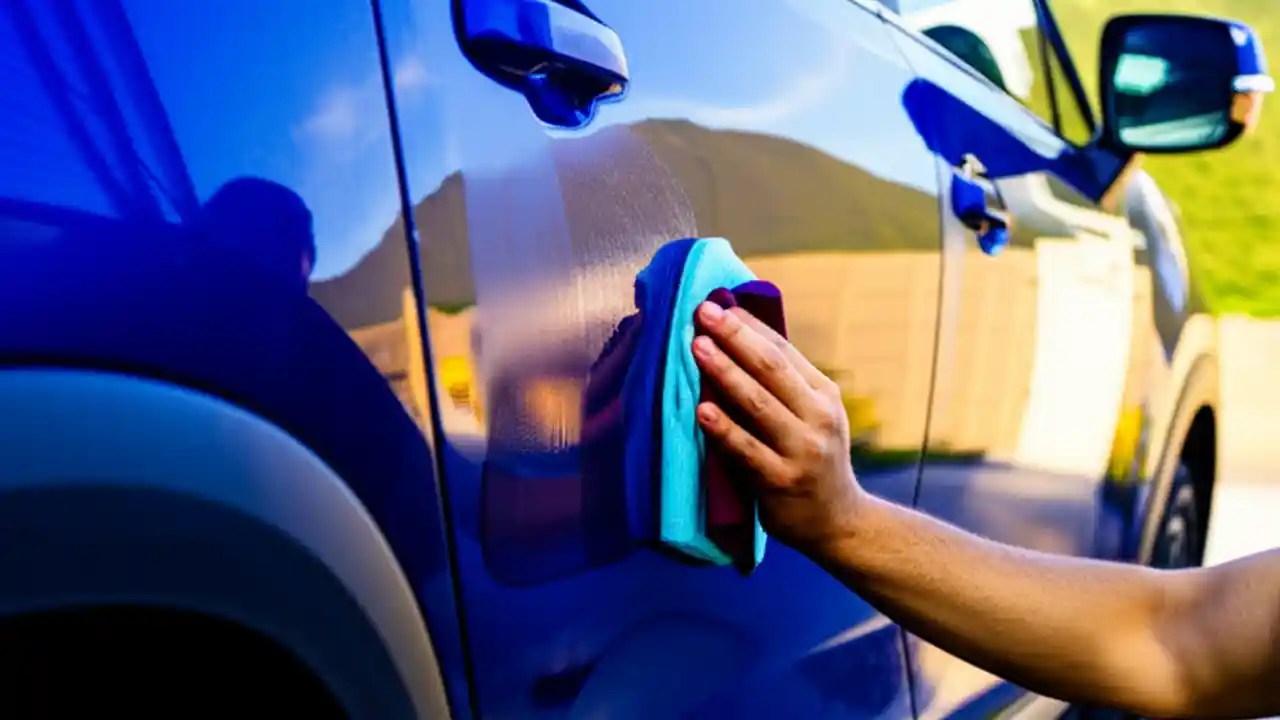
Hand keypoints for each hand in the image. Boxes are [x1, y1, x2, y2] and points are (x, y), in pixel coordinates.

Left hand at [692, 301, 863, 554]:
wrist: (837, 521)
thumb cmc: (812, 458)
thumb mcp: (814, 416)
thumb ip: (784, 385)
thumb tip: (737, 337)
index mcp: (824, 394)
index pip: (783, 350)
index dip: (749, 326)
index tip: (718, 305)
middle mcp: (818, 417)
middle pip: (772, 368)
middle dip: (736, 337)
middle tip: (704, 313)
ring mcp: (801, 450)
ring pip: (758, 403)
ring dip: (725, 372)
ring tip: (697, 348)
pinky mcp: (781, 481)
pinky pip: (746, 450)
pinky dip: (724, 428)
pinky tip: (701, 410)